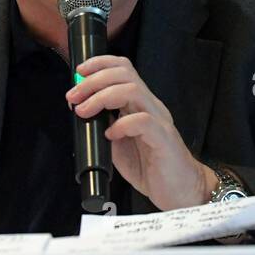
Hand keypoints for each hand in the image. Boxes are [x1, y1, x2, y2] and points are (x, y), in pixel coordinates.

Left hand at [67, 55, 218, 210]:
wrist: (181, 190)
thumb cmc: (152, 168)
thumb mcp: (119, 145)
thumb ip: (105, 127)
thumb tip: (84, 115)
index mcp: (141, 105)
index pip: (124, 69)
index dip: (100, 64)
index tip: (78, 72)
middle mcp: (151, 107)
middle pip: (125, 74)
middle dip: (93, 80)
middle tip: (73, 96)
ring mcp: (159, 120)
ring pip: (132, 90)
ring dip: (102, 97)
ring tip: (84, 111)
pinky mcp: (164, 138)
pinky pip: (143, 121)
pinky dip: (121, 124)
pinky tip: (110, 135)